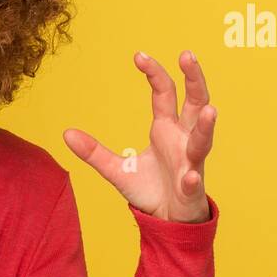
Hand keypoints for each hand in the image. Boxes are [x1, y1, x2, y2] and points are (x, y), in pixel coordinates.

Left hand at [62, 50, 216, 222]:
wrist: (167, 221)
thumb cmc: (150, 189)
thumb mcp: (116, 169)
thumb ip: (93, 151)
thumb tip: (65, 133)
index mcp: (166, 128)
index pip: (164, 93)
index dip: (154, 73)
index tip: (139, 55)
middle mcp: (183, 139)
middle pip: (196, 102)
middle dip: (194, 79)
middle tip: (188, 55)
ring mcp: (191, 163)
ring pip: (202, 140)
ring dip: (207, 126)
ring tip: (211, 110)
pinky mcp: (190, 189)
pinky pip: (193, 182)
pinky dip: (191, 179)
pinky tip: (188, 177)